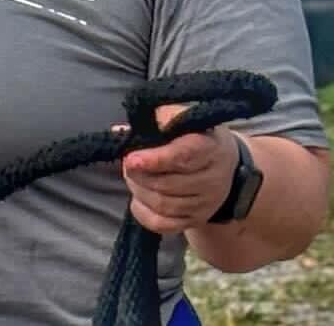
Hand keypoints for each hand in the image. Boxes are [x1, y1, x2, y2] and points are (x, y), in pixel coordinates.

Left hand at [120, 105, 240, 233]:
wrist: (224, 164)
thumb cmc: (194, 134)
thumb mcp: (182, 118)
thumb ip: (154, 121)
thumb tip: (120, 132)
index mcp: (209, 147)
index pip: (183, 157)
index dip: (155, 160)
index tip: (131, 159)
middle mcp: (212, 179)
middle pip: (169, 185)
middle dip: (140, 175)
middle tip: (127, 164)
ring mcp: (206, 204)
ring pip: (165, 206)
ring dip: (140, 191)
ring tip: (132, 177)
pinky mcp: (196, 220)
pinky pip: (165, 225)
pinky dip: (145, 214)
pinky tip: (136, 200)